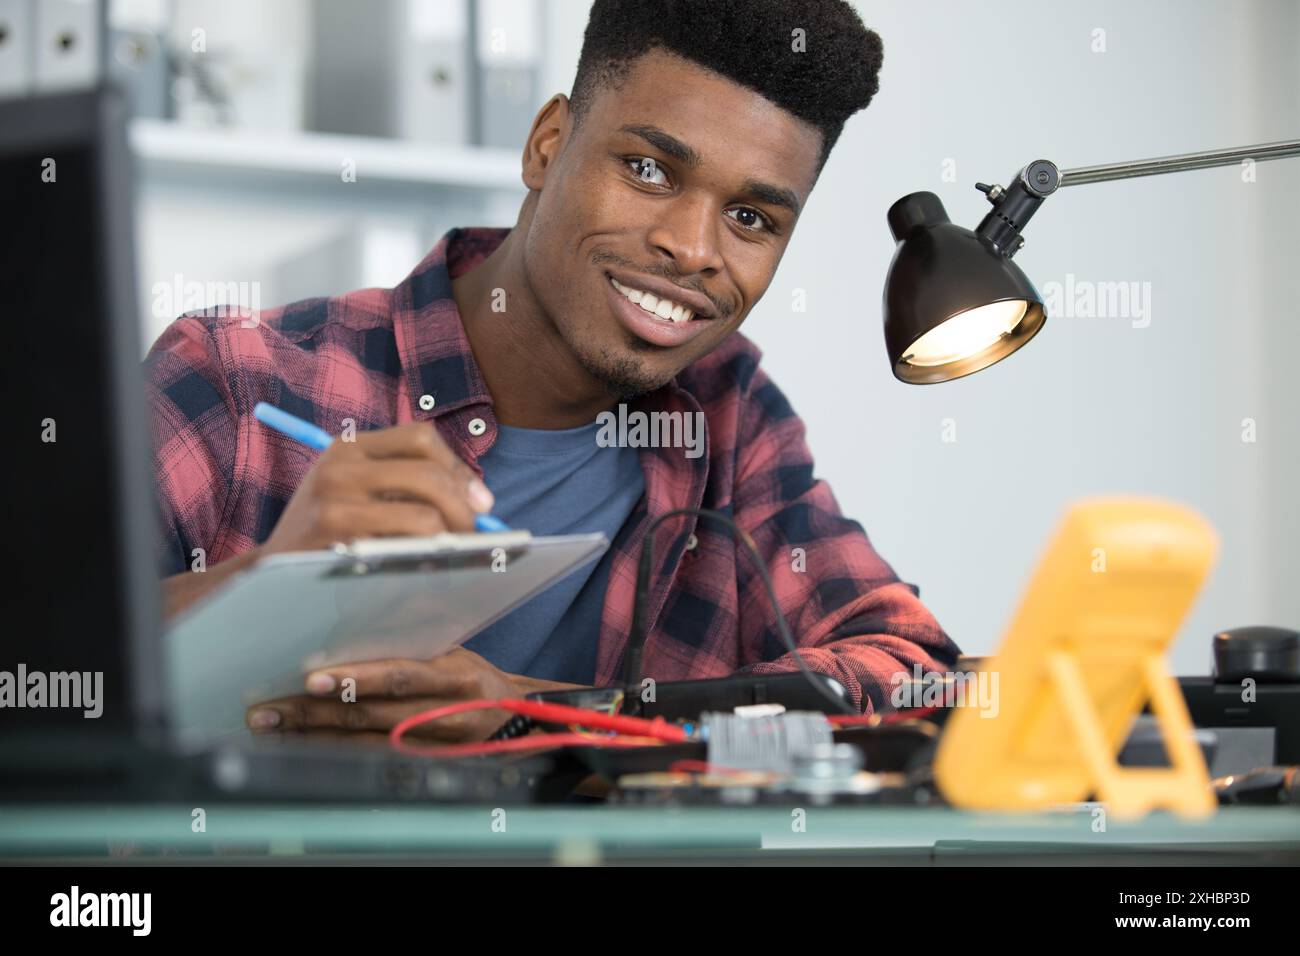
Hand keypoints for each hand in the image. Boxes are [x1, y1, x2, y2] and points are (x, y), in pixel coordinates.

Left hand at [245, 649, 539, 743]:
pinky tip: (300, 749)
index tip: (311, 679)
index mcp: (456, 678)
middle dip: (313, 715)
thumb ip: (416, 636)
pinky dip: (331, 756)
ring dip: (311, 739)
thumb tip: (365, 610)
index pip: (401, 678)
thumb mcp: (457, 649)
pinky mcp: (421, 771)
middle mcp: (445, 718)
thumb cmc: (477, 680)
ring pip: (363, 746)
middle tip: (266, 712)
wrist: (518, 726)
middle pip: (371, 717)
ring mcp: (431, 751)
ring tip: (270, 730)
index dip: (356, 679)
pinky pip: (369, 763)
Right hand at [262, 421, 495, 554]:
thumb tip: (479, 498)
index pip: (420, 436)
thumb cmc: (327, 532)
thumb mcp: (354, 489)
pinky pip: (406, 549)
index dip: (457, 466)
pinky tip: (426, 568)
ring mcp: (336, 503)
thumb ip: (405, 483)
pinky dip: (428, 560)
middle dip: (465, 506)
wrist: (272, 572)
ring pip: (425, 516)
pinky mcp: (339, 542)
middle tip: (476, 531)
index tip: (478, 497)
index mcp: (347, 447)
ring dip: (451, 538)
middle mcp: (339, 467)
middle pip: (428, 474)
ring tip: (453, 553)